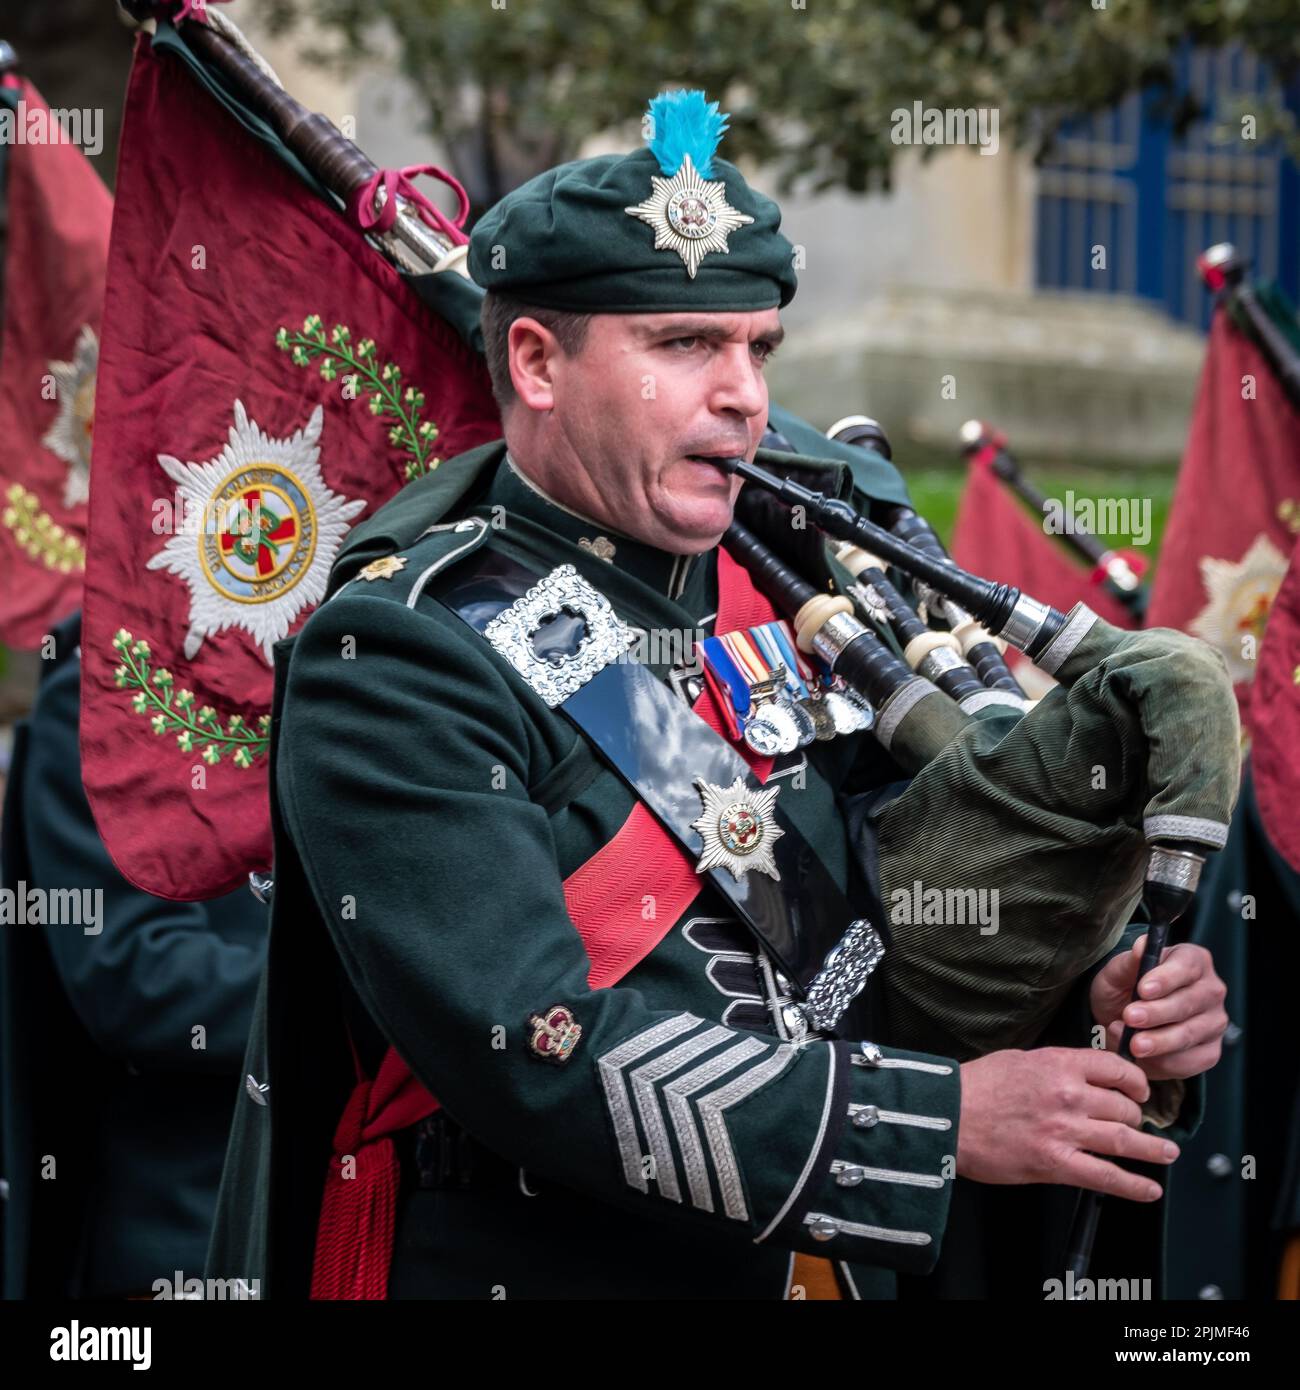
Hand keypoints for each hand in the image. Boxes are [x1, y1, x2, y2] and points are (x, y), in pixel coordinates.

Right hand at [956, 1047, 1177, 1200]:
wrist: (947, 1115)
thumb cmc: (976, 1086)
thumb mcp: (1019, 1059)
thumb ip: (1055, 1065)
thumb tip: (1079, 1073)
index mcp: (1059, 1064)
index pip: (1117, 1070)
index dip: (1136, 1083)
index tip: (1140, 1092)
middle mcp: (1069, 1095)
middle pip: (1124, 1107)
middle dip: (1137, 1118)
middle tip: (1140, 1125)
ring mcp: (1065, 1131)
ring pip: (1125, 1140)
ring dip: (1153, 1150)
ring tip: (1167, 1154)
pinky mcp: (1055, 1163)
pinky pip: (1106, 1176)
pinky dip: (1134, 1186)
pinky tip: (1150, 1189)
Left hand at [1090, 937, 1227, 1081]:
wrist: (1121, 1019)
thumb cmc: (1123, 988)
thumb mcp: (1118, 972)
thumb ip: (1130, 961)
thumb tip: (1141, 946)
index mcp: (1192, 961)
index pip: (1186, 966)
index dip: (1166, 978)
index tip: (1143, 989)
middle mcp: (1210, 990)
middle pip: (1189, 1003)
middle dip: (1157, 1013)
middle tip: (1130, 1017)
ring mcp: (1213, 1022)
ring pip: (1190, 1034)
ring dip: (1160, 1042)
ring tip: (1133, 1043)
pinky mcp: (1210, 1052)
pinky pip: (1191, 1061)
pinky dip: (1164, 1062)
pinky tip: (1142, 1057)